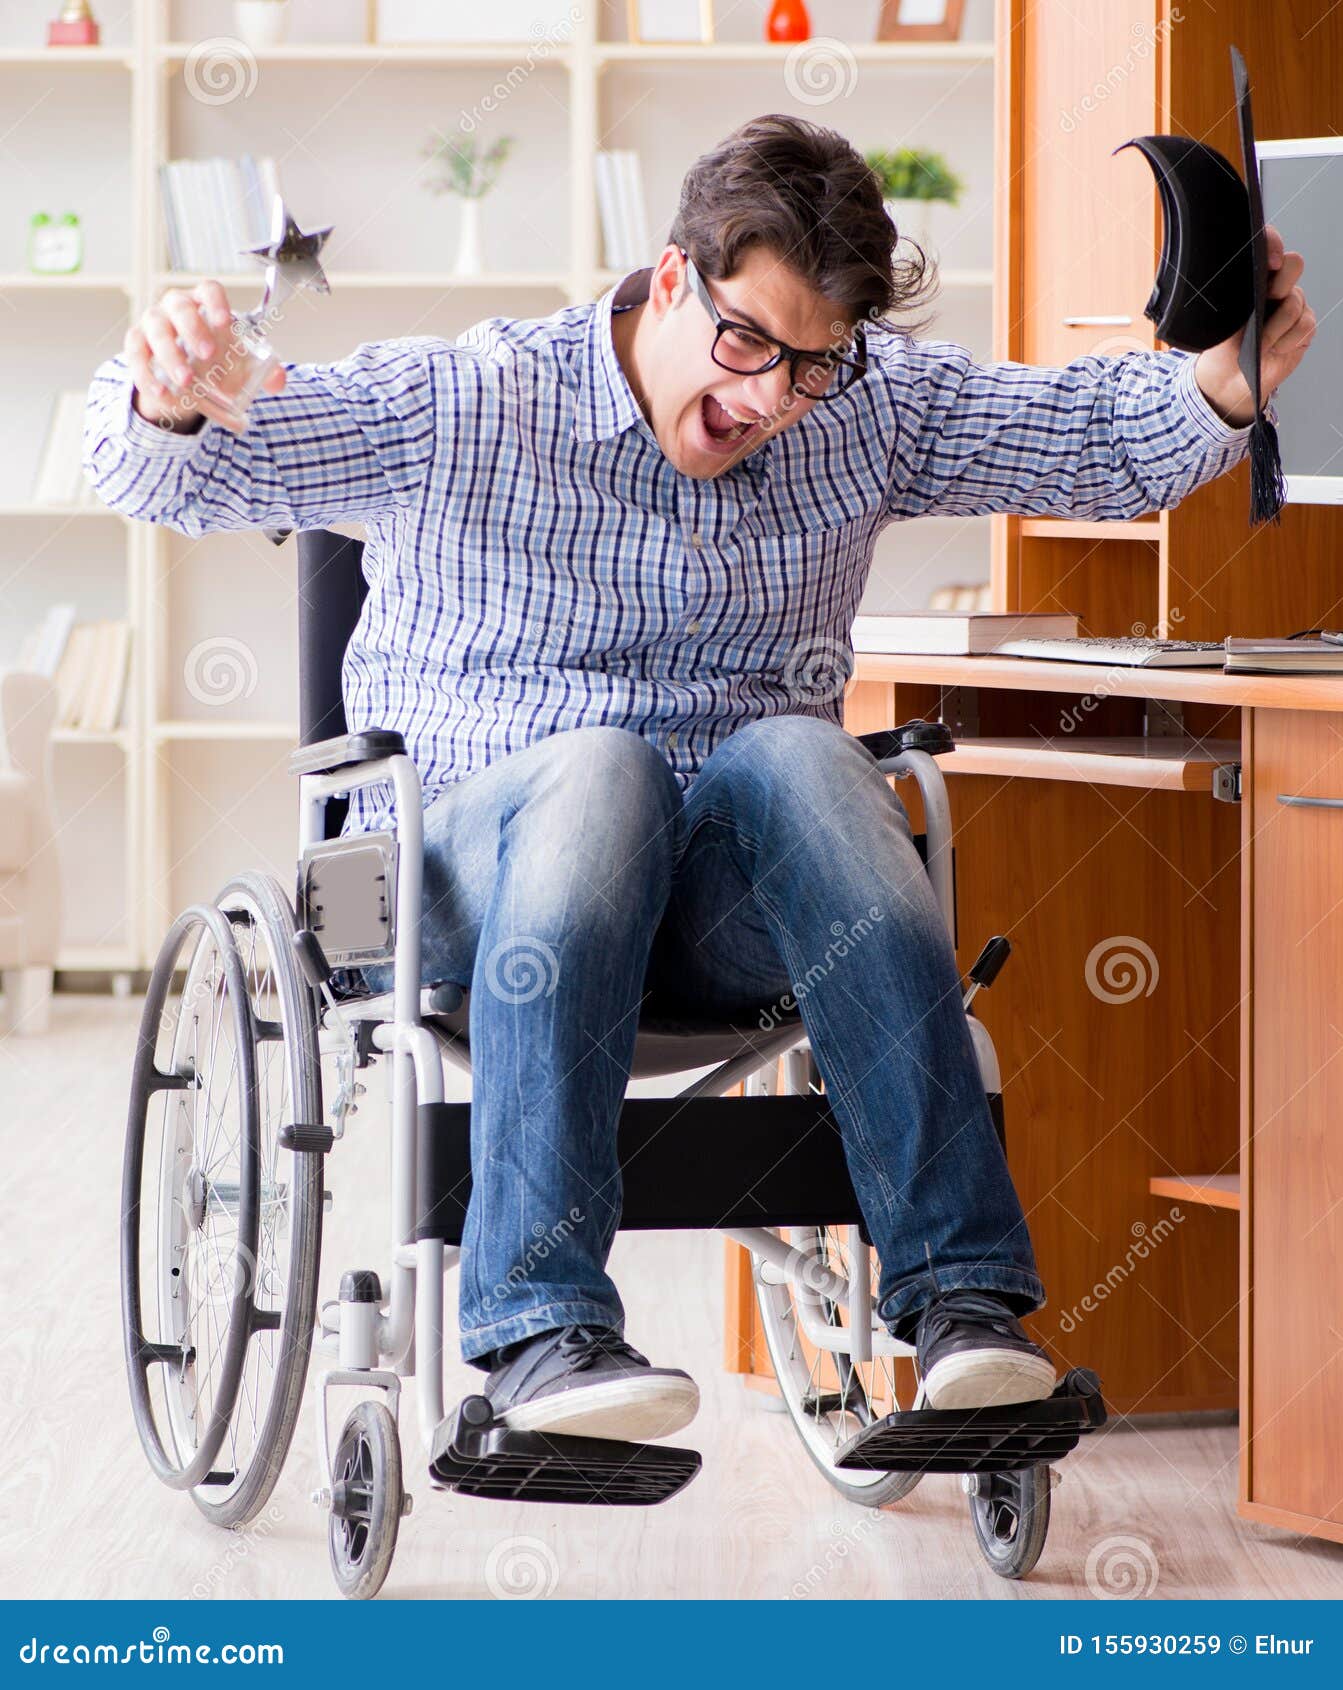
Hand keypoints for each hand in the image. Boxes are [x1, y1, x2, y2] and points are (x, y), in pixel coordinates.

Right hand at [125, 280, 286, 434]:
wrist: (186, 374)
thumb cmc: (216, 359)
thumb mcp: (240, 364)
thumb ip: (263, 372)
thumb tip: (278, 381)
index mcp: (204, 303)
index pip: (209, 290)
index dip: (216, 302)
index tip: (225, 323)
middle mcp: (176, 306)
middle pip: (179, 306)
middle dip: (193, 329)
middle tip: (209, 355)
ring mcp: (153, 322)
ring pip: (155, 330)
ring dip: (170, 356)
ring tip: (186, 382)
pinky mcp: (136, 343)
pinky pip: (135, 354)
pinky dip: (146, 375)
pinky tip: (161, 393)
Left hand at [1194, 225, 1315, 425]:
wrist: (1228, 377)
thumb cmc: (1222, 344)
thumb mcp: (1217, 317)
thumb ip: (1229, 294)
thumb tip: (1237, 279)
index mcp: (1252, 277)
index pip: (1268, 244)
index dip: (1273, 244)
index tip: (1269, 261)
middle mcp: (1275, 286)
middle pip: (1293, 264)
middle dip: (1282, 281)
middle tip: (1268, 299)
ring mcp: (1292, 304)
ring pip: (1296, 302)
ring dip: (1276, 328)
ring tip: (1260, 345)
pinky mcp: (1303, 326)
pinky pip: (1304, 325)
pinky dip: (1286, 341)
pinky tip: (1273, 350)